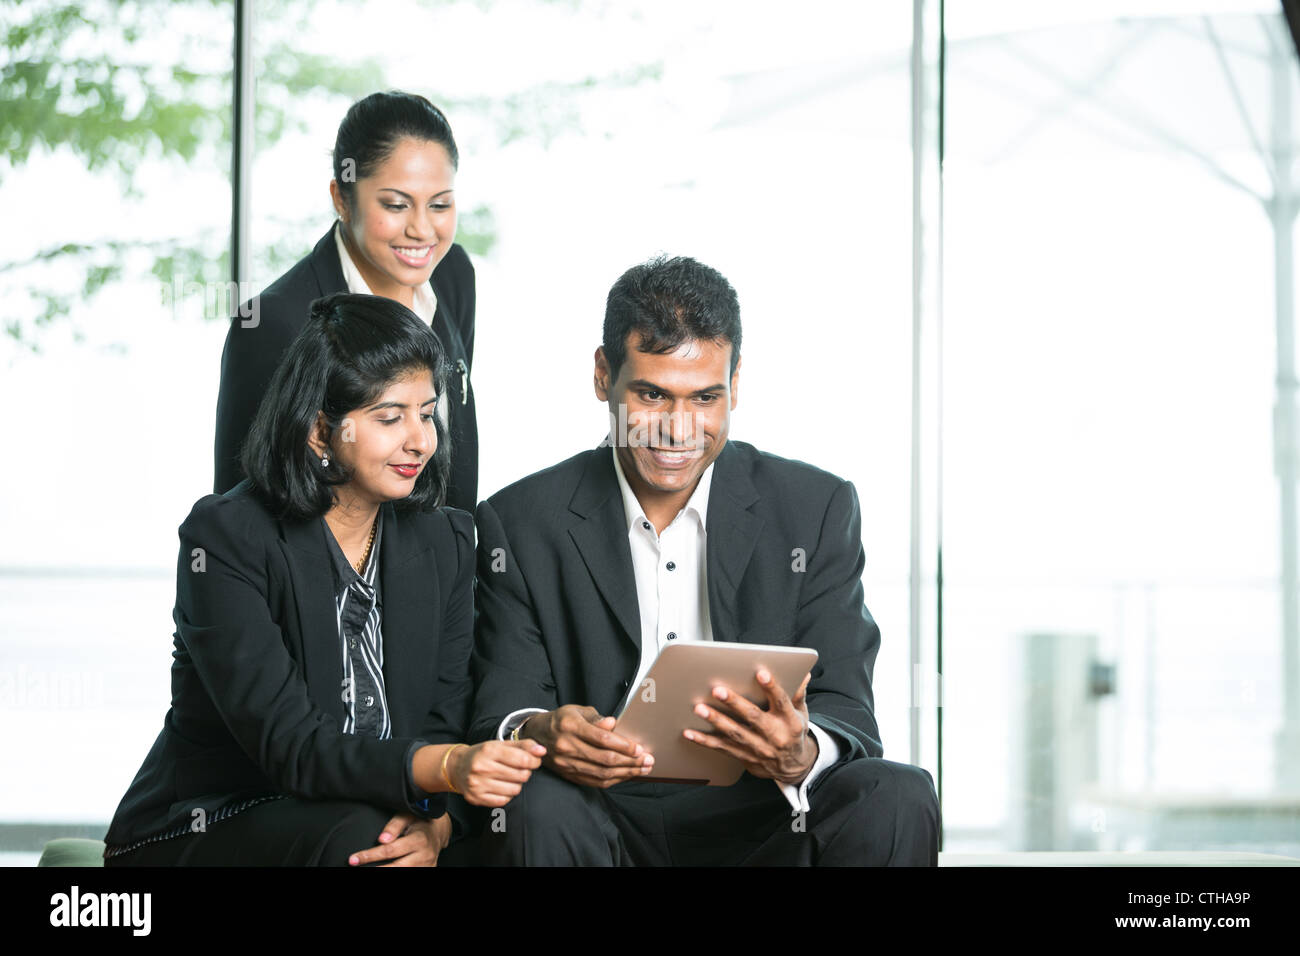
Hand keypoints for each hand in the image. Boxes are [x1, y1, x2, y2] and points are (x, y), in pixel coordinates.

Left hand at [348, 811, 450, 866]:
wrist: (438, 830)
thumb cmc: (418, 821)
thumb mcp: (407, 816)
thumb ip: (394, 826)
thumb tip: (381, 839)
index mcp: (419, 840)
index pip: (390, 850)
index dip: (370, 856)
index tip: (353, 859)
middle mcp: (424, 855)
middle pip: (396, 868)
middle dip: (375, 870)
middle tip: (355, 867)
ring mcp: (427, 866)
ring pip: (402, 874)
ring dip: (384, 872)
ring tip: (368, 870)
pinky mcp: (428, 871)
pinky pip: (410, 875)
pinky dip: (396, 873)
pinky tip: (383, 869)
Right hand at [447, 739, 546, 806]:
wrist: (457, 767)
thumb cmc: (484, 754)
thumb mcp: (501, 745)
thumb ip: (523, 745)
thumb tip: (542, 750)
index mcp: (489, 750)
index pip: (523, 759)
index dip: (534, 761)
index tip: (534, 761)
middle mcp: (482, 767)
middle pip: (521, 776)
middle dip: (526, 772)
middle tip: (521, 769)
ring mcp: (478, 784)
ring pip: (514, 790)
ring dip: (517, 784)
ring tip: (510, 778)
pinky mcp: (476, 798)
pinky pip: (504, 801)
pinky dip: (507, 795)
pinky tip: (501, 786)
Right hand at [520, 704, 652, 788]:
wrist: (537, 735)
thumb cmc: (562, 719)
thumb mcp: (577, 711)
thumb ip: (596, 719)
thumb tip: (613, 724)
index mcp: (570, 726)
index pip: (601, 739)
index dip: (623, 745)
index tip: (639, 748)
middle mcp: (567, 746)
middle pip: (604, 759)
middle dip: (630, 761)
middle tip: (648, 760)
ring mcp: (567, 763)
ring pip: (601, 773)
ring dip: (626, 773)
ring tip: (643, 769)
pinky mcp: (568, 774)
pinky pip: (594, 781)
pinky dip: (613, 780)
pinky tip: (626, 775)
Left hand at [683, 669, 817, 785]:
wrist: (794, 768)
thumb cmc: (794, 733)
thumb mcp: (801, 714)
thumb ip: (797, 693)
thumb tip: (802, 673)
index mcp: (790, 721)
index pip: (781, 701)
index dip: (772, 687)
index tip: (760, 673)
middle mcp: (774, 735)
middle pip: (753, 717)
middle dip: (734, 703)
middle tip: (717, 690)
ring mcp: (759, 748)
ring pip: (735, 734)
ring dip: (716, 721)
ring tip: (700, 709)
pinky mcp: (745, 757)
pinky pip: (723, 748)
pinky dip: (705, 741)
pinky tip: (690, 733)